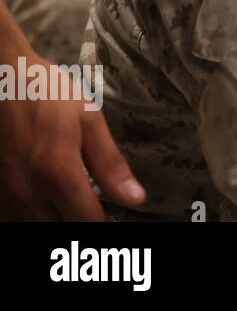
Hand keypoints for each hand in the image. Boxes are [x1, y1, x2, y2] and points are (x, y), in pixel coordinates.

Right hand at [0, 46, 144, 219]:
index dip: (106, 224)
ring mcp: (3, 194)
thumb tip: (135, 197)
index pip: (88, 221)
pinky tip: (44, 202)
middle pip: (60, 230)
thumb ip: (110, 164)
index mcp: (56, 172)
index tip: (116, 218)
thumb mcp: (88, 119)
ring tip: (71, 205)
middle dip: (82, 224)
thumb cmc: (43, 92)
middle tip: (95, 211)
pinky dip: (31, 217)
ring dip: (56, 221)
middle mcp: (26, 191)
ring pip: (33, 228)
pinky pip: (11, 219)